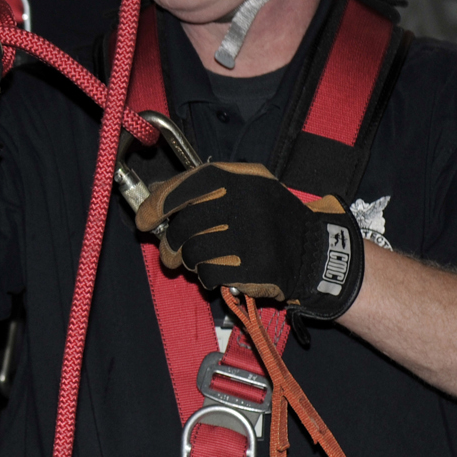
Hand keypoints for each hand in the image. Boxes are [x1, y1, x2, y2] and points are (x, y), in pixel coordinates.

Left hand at [132, 162, 364, 319]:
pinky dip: (206, 277)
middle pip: (184, 226)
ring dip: (188, 261)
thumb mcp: (244, 189)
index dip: (158, 204)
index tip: (143, 219)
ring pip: (193, 252)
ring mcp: (252, 236)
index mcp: (241, 179)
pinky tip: (218, 272)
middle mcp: (246, 204)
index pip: (187, 186)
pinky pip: (209, 274)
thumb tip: (155, 196)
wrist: (312, 252)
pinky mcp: (254, 267)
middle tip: (169, 253)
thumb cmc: (269, 219)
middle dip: (169, 244)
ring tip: (199, 261)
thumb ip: (201, 189)